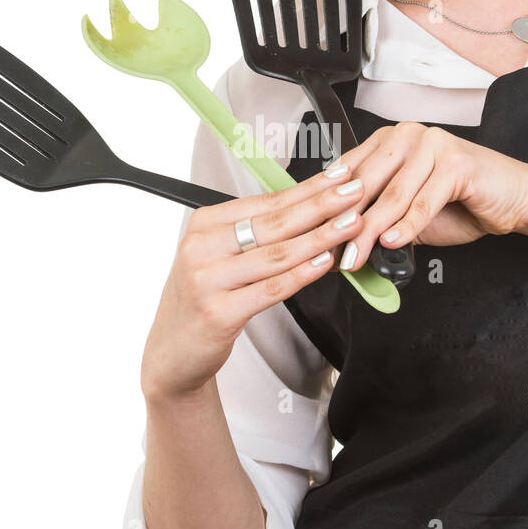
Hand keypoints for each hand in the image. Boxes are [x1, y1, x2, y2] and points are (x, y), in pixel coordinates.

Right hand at [140, 166, 369, 399]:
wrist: (173, 352)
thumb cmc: (204, 299)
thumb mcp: (218, 258)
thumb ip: (254, 234)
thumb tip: (308, 206)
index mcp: (203, 225)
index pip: (265, 201)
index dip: (307, 188)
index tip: (340, 176)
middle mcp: (201, 248)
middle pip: (273, 223)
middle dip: (320, 205)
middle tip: (355, 191)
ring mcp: (207, 280)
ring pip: (276, 254)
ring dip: (320, 237)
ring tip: (351, 225)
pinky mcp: (219, 313)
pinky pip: (271, 289)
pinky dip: (302, 274)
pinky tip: (326, 263)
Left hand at [322, 122, 527, 265]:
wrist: (515, 198)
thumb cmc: (464, 203)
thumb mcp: (410, 211)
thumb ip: (378, 218)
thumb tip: (340, 243)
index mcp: (392, 139)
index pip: (350, 172)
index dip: (330, 207)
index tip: (314, 236)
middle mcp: (410, 135)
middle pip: (367, 184)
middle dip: (346, 224)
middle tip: (331, 254)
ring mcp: (434, 144)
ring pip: (393, 195)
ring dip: (371, 231)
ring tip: (356, 256)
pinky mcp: (457, 162)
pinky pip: (424, 201)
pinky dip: (407, 226)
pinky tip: (392, 243)